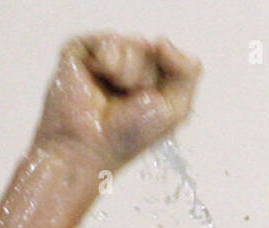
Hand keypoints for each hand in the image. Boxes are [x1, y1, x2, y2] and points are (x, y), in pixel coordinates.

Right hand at [32, 33, 200, 172]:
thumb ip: (187, 72)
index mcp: (152, 77)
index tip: (153, 101)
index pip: (170, 55)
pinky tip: (98, 79)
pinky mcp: (80, 52)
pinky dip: (109, 62)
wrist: (89, 146)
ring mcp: (105, 57)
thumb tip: (163, 40)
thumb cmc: (129, 136)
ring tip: (113, 93)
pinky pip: (107, 40)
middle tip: (129, 102)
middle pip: (152, 48)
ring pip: (132, 43)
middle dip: (146, 78)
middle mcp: (129, 64)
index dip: (167, 75)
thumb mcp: (175, 109)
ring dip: (128, 73)